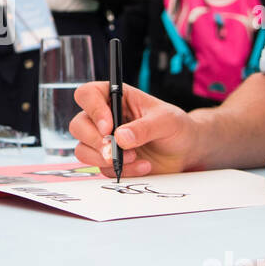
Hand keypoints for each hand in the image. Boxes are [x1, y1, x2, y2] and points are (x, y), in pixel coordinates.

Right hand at [68, 81, 200, 176]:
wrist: (186, 151)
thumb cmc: (176, 127)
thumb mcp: (166, 121)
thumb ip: (144, 127)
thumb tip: (120, 138)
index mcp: (116, 97)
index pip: (88, 94)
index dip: (93, 109)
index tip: (108, 127)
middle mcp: (104, 118)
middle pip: (78, 125)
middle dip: (95, 140)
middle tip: (114, 150)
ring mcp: (104, 141)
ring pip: (82, 150)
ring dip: (104, 158)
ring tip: (133, 158)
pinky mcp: (108, 161)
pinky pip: (102, 169)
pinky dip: (120, 170)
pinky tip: (143, 166)